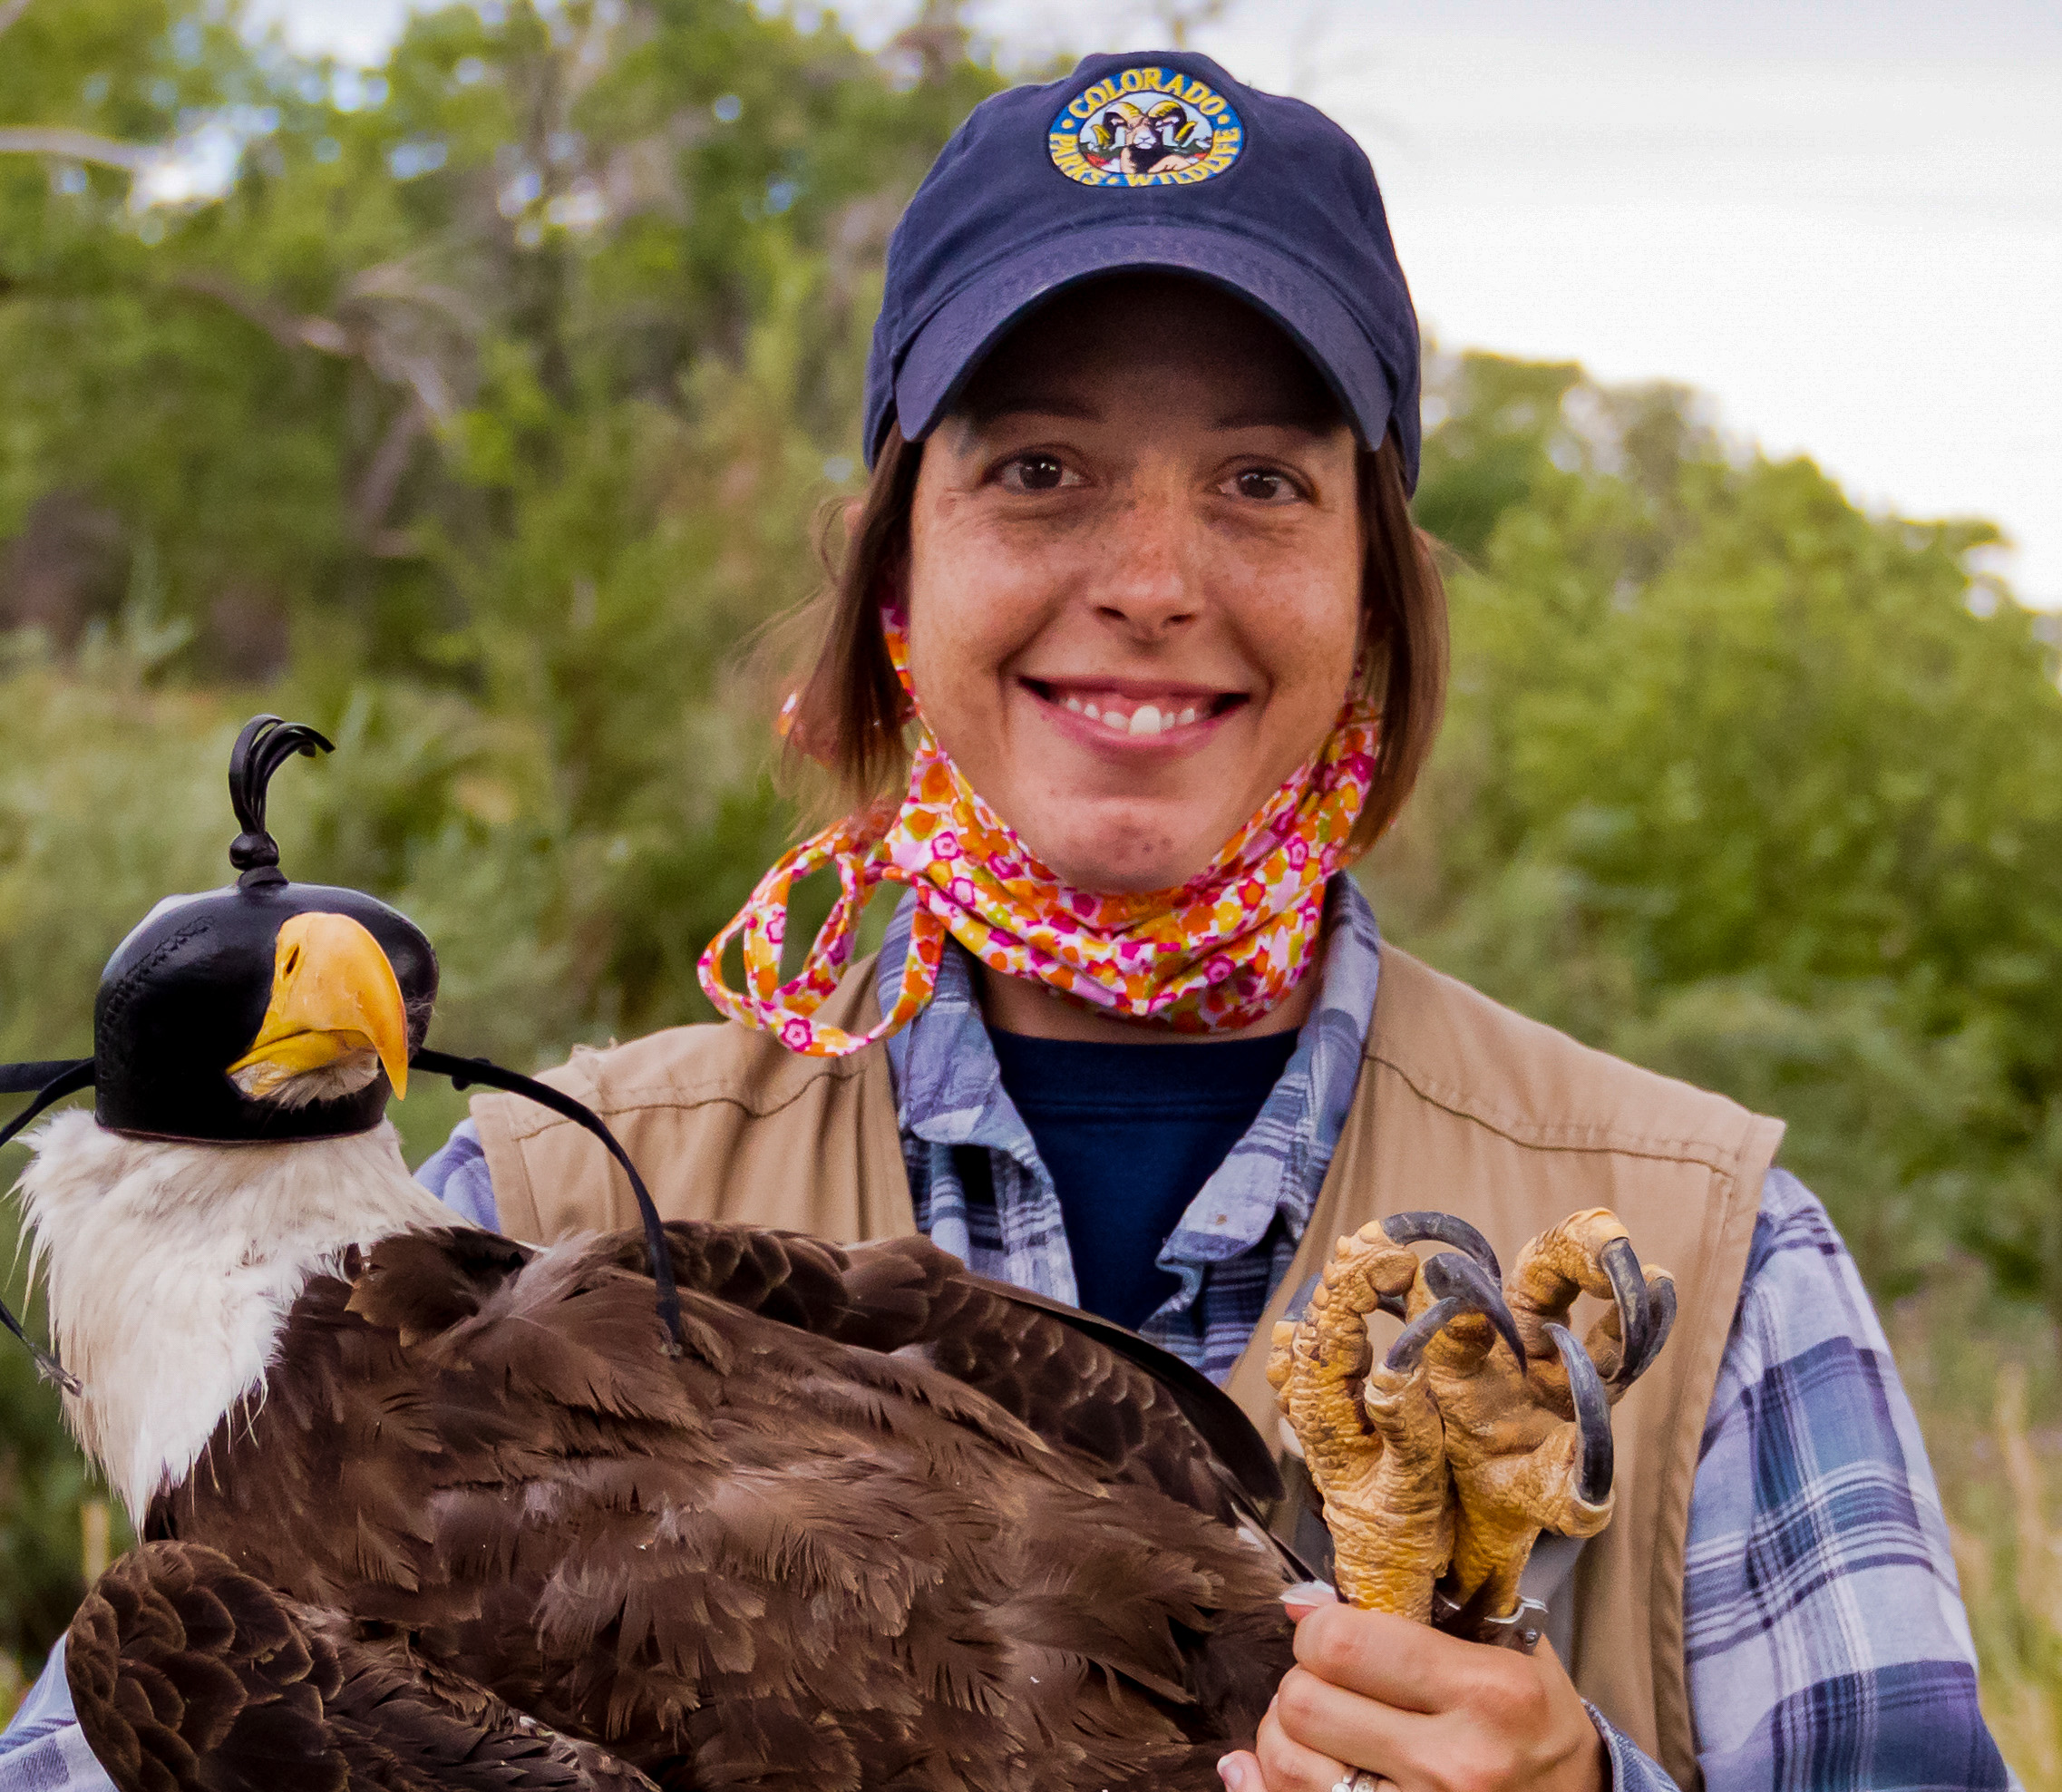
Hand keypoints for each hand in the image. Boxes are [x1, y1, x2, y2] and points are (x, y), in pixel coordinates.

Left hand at [1217, 1600, 1605, 1791]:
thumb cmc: (1533, 1715)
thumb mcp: (1505, 1643)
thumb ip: (1418, 1606)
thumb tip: (1300, 1603)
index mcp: (1487, 1691)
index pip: (1342, 1643)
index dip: (1317, 1628)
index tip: (1330, 1630)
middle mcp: (1456, 1764)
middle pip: (1305, 1703)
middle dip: (1303, 1679)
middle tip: (1329, 1679)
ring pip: (1289, 1762)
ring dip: (1289, 1733)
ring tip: (1323, 1723)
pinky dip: (1275, 1779)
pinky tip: (1288, 1762)